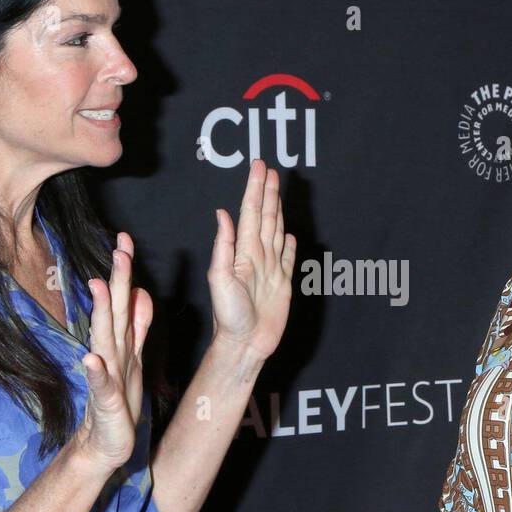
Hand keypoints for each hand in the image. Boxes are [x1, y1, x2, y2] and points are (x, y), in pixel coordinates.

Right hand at [72, 232, 150, 471]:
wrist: (104, 442)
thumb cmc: (119, 400)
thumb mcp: (134, 356)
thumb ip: (137, 326)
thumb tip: (141, 293)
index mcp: (121, 342)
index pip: (124, 300)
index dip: (125, 271)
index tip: (125, 240)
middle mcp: (110, 352)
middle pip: (114, 310)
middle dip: (117, 279)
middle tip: (119, 248)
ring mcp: (105, 374)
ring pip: (104, 338)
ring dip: (102, 313)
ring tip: (99, 286)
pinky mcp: (104, 400)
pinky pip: (100, 384)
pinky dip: (95, 371)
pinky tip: (91, 359)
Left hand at [208, 158, 296, 359]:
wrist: (244, 344)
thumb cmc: (229, 316)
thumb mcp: (220, 280)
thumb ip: (223, 247)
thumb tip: (223, 215)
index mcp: (243, 252)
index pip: (250, 213)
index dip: (255, 189)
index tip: (259, 167)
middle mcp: (257, 256)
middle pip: (264, 216)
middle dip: (267, 192)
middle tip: (268, 169)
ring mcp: (271, 269)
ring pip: (276, 231)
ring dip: (276, 209)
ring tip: (277, 190)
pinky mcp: (282, 283)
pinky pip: (288, 258)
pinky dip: (290, 244)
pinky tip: (291, 234)